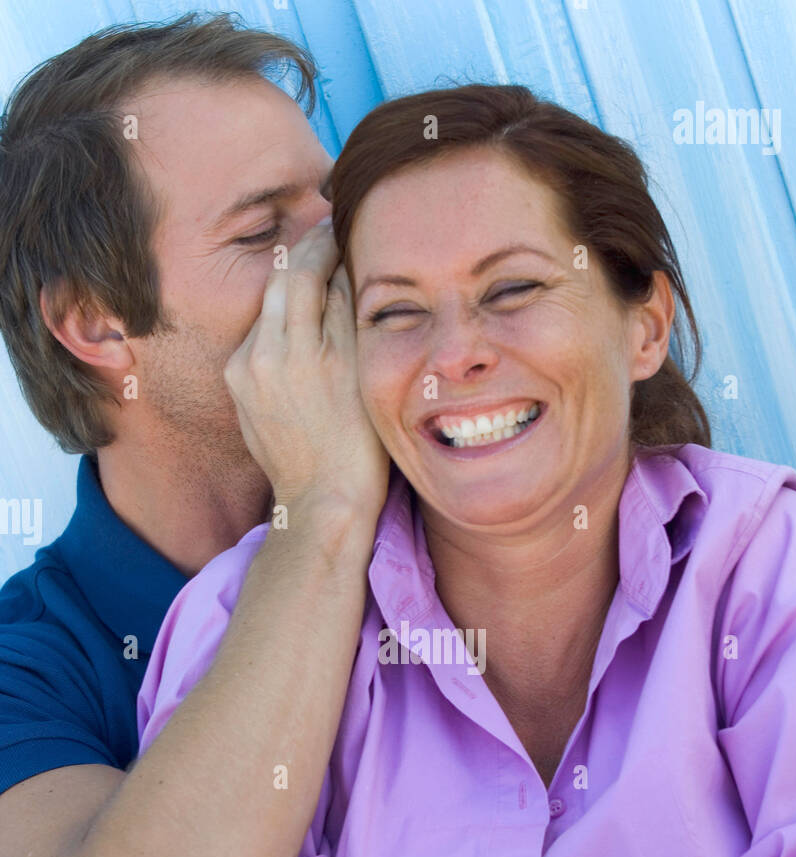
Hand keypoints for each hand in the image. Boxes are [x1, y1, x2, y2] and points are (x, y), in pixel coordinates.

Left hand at [225, 222, 388, 519]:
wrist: (322, 500)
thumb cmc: (359, 447)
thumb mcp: (364, 375)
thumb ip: (350, 314)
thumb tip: (343, 262)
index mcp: (297, 350)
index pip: (305, 269)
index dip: (325, 239)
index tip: (343, 222)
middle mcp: (261, 355)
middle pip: (279, 281)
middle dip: (304, 253)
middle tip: (329, 233)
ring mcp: (244, 371)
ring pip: (267, 308)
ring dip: (291, 287)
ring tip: (320, 275)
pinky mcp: (237, 387)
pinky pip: (259, 338)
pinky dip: (280, 323)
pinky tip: (302, 328)